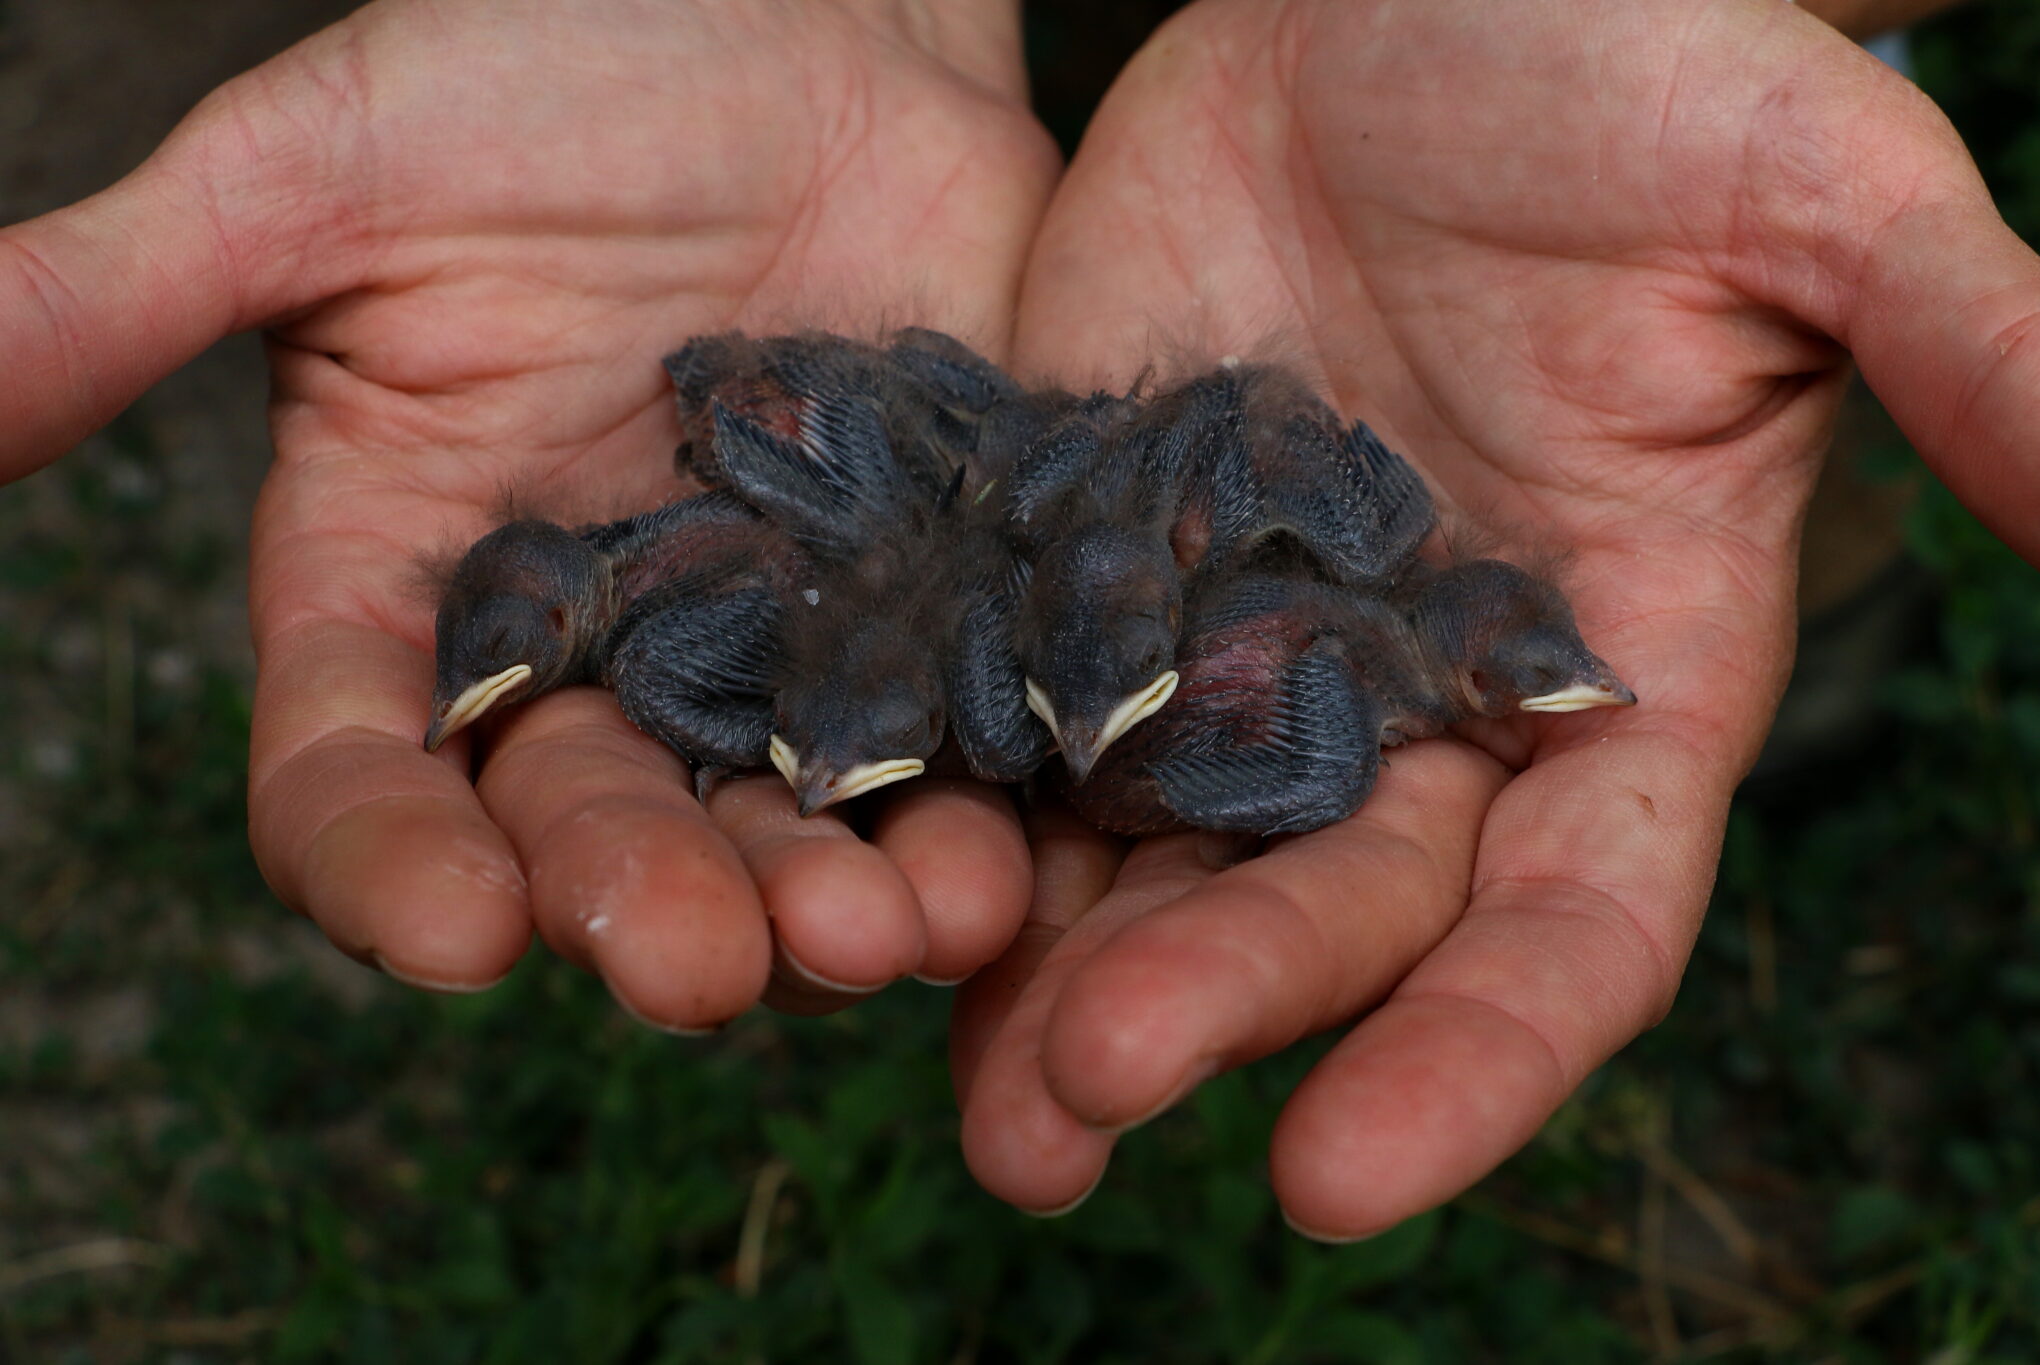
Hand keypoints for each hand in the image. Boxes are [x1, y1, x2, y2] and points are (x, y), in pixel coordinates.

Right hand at [0, 0, 1056, 1022]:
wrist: (811, 5)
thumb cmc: (556, 54)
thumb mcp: (327, 168)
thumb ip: (130, 294)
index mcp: (413, 572)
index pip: (361, 763)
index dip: (385, 856)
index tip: (444, 929)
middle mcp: (583, 642)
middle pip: (581, 822)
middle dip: (630, 901)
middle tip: (690, 963)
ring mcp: (762, 641)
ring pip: (769, 822)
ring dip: (816, 904)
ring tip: (876, 935)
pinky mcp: (917, 612)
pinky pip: (939, 746)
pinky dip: (967, 819)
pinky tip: (998, 873)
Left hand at [957, 0, 2039, 1232]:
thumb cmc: (1625, 59)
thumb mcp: (1803, 196)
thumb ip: (1965, 354)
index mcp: (1609, 671)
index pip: (1566, 920)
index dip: (1473, 1056)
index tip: (1337, 1181)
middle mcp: (1421, 703)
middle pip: (1327, 908)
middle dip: (1214, 1009)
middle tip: (1069, 1107)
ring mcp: (1242, 646)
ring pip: (1154, 859)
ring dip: (1052, 987)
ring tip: (964, 1102)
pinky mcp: (1093, 562)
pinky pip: (1017, 718)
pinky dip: (954, 816)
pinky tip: (860, 896)